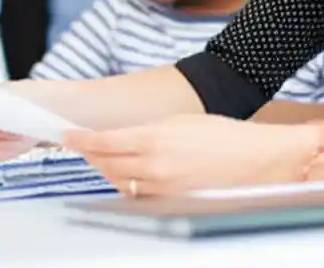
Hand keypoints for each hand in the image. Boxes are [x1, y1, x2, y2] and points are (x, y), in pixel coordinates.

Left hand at [63, 115, 323, 196]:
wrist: (256, 159)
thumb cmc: (223, 135)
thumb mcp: (179, 121)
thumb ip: (145, 131)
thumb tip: (121, 137)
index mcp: (153, 138)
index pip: (102, 142)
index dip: (80, 139)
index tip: (67, 135)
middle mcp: (153, 166)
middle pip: (105, 164)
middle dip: (89, 154)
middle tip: (79, 145)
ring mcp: (162, 187)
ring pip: (118, 181)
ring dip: (105, 169)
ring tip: (98, 159)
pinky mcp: (171, 202)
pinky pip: (138, 194)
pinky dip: (126, 184)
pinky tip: (124, 175)